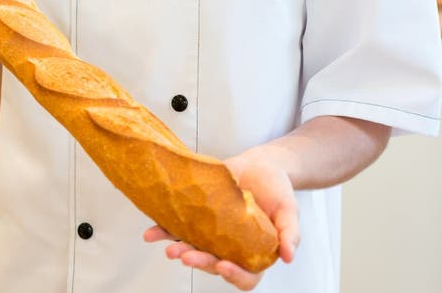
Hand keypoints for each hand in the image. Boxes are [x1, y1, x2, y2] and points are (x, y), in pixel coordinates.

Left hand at [143, 147, 299, 289]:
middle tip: (186, 256)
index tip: (224, 265)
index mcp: (256, 253)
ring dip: (180, 249)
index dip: (234, 275)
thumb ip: (290, 233)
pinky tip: (151, 233)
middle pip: (215, 263)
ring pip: (195, 249)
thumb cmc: (277, 189)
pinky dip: (164, 231)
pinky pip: (180, 227)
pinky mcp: (199, 218)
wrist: (261, 164)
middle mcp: (232, 248)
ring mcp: (214, 234)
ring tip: (169, 248)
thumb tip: (289, 257)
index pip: (246, 276)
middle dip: (200, 261)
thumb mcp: (289, 210)